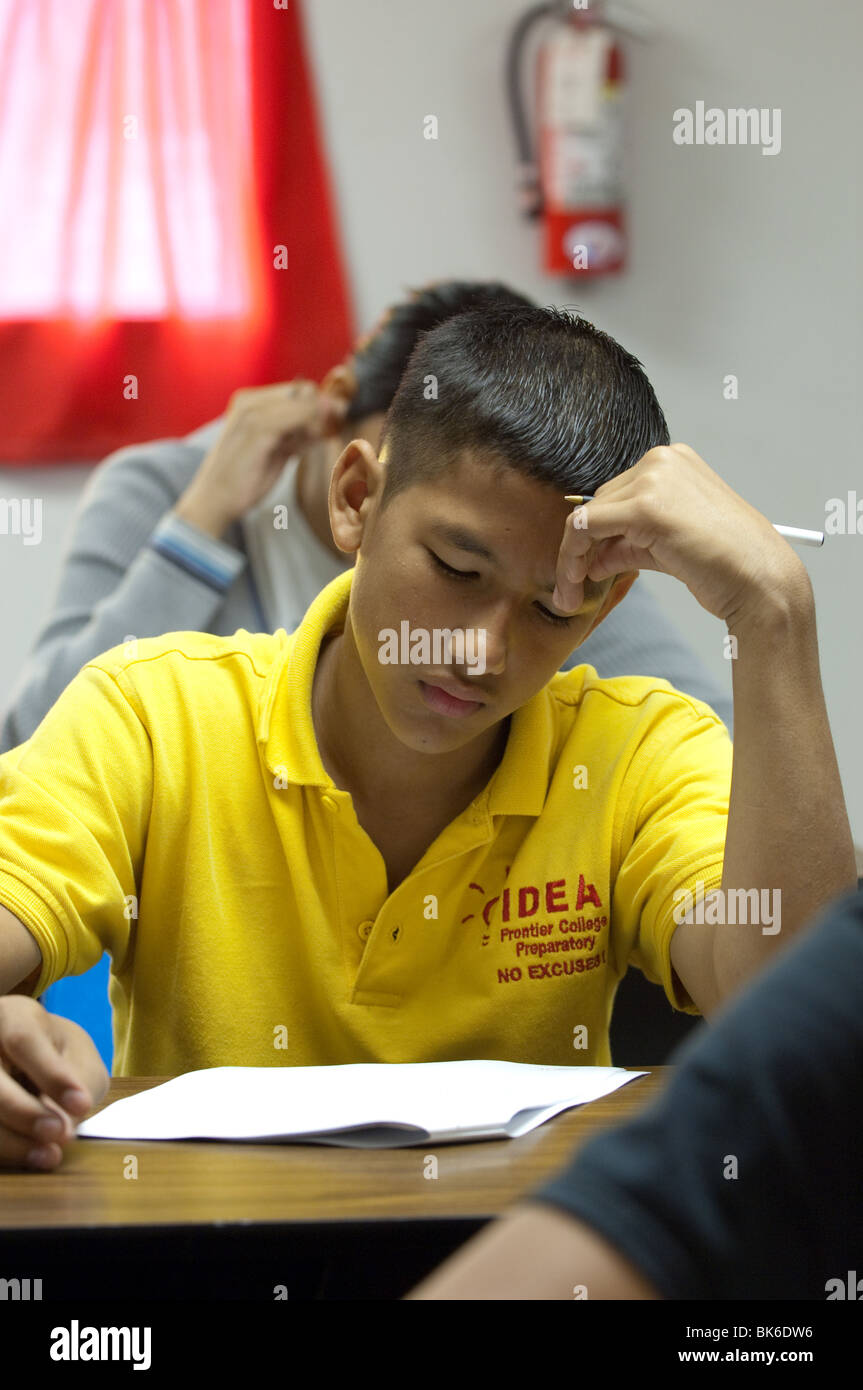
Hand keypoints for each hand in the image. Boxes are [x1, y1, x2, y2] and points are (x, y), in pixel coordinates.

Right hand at [0, 995, 109, 1170]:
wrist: (30, 1057)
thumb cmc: (58, 1052)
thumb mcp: (78, 1055)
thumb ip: (79, 1083)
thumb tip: (62, 1131)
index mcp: (13, 1017)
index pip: (23, 1040)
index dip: (51, 1076)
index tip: (82, 1105)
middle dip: (26, 1113)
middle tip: (61, 1135)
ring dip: (12, 1142)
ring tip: (48, 1156)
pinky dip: (6, 1150)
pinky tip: (29, 1156)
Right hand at [176, 376, 352, 538]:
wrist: (214, 500)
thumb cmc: (244, 477)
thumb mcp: (275, 450)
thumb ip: (297, 433)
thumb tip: (328, 419)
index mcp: (251, 401)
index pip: (300, 390)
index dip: (320, 408)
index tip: (326, 430)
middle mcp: (250, 401)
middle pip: (305, 393)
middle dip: (320, 415)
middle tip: (316, 440)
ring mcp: (252, 413)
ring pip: (304, 406)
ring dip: (314, 427)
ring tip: (300, 450)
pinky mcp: (257, 431)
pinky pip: (297, 420)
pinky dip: (306, 435)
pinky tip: (298, 450)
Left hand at [553, 444, 809, 627]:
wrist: (759, 580)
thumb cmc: (727, 566)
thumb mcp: (666, 547)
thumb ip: (628, 544)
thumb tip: (593, 558)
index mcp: (672, 462)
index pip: (615, 496)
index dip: (595, 535)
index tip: (580, 570)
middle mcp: (661, 461)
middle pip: (598, 504)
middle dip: (579, 548)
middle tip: (571, 589)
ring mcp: (653, 479)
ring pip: (587, 516)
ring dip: (572, 558)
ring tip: (569, 594)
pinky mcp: (645, 505)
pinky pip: (587, 527)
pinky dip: (573, 556)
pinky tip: (574, 583)